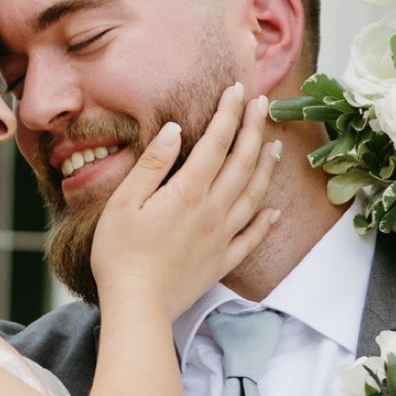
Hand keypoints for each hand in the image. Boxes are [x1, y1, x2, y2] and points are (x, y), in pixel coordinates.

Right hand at [91, 84, 280, 318]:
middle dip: (253, 129)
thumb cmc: (120, 254)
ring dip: (266, 167)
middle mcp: (212, 211)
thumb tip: (175, 130)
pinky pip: (252, 238)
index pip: (216, 143)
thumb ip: (153, 164)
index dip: (227, 113)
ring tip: (276, 144)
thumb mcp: (124, 203)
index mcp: (187, 193)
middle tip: (263, 103)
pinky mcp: (221, 262)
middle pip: (241, 163)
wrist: (137, 306)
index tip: (236, 89)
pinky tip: (274, 211)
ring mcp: (221, 237)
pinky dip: (266, 222)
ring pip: (253, 195)